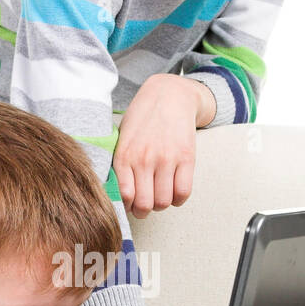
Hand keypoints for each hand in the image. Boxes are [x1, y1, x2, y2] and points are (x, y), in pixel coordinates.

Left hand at [112, 73, 213, 218]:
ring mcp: (166, 159)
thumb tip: (117, 195)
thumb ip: (118, 165)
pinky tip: (174, 190)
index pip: (124, 197)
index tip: (131, 204)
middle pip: (145, 205)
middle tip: (146, 205)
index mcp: (124, 155)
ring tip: (160, 195)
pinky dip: (179, 199)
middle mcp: (144, 159)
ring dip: (162, 204)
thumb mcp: (122, 138)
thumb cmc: (142, 118)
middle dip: (144, 211)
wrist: (170, 94)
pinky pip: (183, 192)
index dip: (128, 207)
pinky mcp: (186, 157)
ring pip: (164, 202)